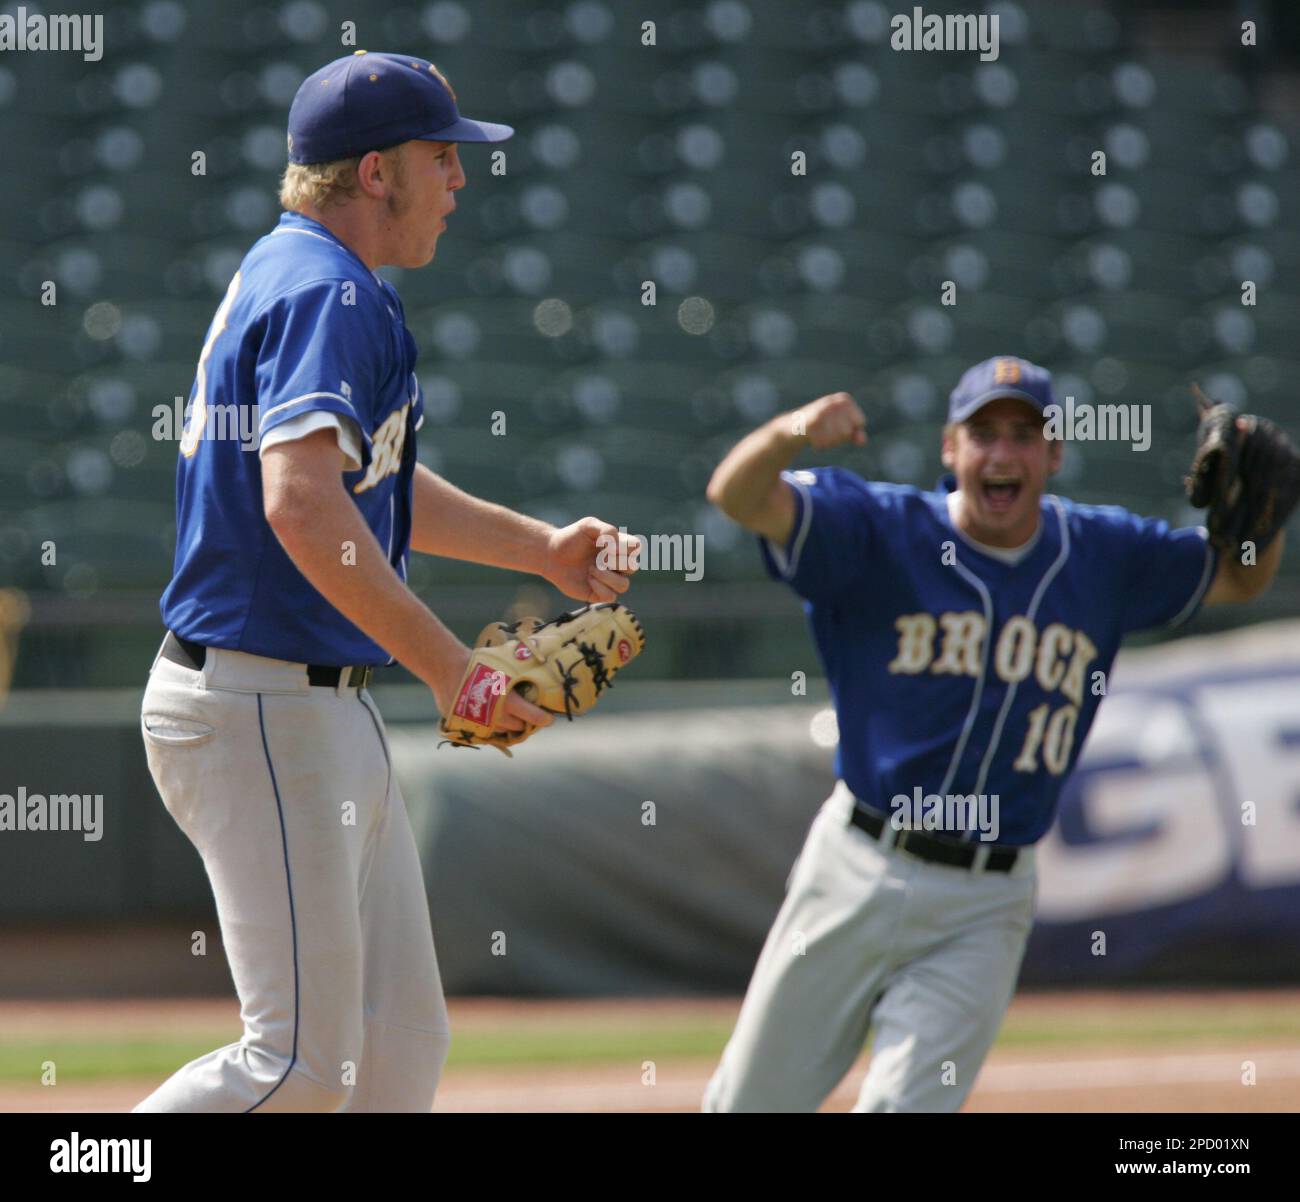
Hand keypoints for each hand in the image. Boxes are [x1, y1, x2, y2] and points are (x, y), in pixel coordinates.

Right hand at [428, 641, 553, 733]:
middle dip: (523, 719)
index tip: (548, 719)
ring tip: (505, 712)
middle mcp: (497, 717)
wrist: (447, 668)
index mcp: (509, 702)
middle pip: (520, 726)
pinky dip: (491, 727)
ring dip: (507, 724)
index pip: (535, 717)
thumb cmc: (477, 663)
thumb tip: (540, 664)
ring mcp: (482, 725)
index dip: (543, 719)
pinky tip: (490, 715)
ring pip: (503, 732)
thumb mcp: (502, 664)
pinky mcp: (469, 728)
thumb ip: (520, 673)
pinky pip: (487, 733)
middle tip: (523, 711)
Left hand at [542, 517, 639, 602]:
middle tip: (599, 557)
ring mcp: (608, 580)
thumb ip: (607, 530)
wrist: (551, 554)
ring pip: (624, 585)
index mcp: (618, 547)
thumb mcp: (588, 525)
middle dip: (616, 562)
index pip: (636, 547)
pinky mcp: (598, 594)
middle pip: (633, 567)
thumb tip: (617, 548)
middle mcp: (617, 564)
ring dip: (607, 576)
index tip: (606, 544)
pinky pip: (611, 597)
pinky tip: (588, 579)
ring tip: (591, 569)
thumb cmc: (570, 538)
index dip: (625, 547)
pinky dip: (600, 587)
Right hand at [790, 392, 866, 450]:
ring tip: (820, 436)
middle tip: (827, 433)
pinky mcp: (810, 422)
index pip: (860, 422)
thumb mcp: (842, 426)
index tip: (839, 427)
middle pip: (847, 431)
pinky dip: (819, 446)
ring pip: (837, 438)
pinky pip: (824, 442)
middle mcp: (833, 402)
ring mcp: (821, 411)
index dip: (851, 430)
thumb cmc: (822, 425)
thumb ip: (856, 432)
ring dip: (829, 443)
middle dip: (839, 438)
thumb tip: (862, 441)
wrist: (793, 425)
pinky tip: (813, 440)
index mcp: (844, 400)